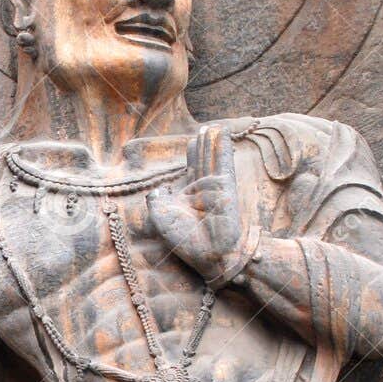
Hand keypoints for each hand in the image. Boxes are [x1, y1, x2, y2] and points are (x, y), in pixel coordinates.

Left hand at [147, 126, 244, 280]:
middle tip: (205, 128)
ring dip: (212, 142)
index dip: (192, 154)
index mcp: (187, 196)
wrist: (208, 255)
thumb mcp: (160, 218)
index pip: (190, 170)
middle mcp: (202, 190)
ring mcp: (214, 188)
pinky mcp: (226, 188)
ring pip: (212, 159)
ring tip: (213, 126)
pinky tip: (222, 134)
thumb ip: (156, 200)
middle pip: (202, 161)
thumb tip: (157, 188)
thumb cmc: (184, 241)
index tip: (193, 141)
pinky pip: (222, 163)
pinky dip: (221, 148)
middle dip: (203, 144)